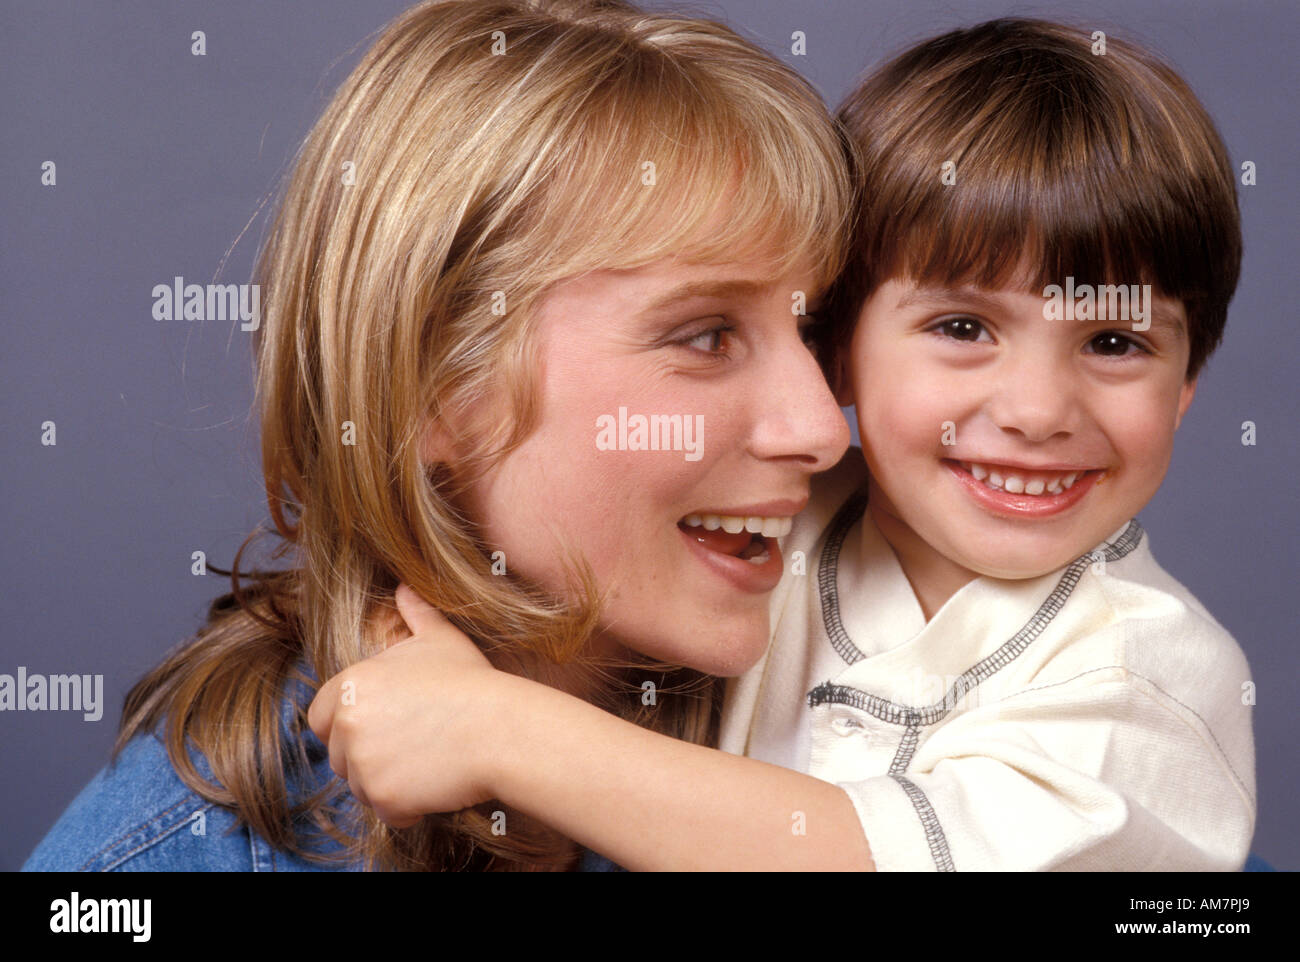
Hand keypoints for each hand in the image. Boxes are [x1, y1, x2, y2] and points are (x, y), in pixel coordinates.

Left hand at [307, 582, 505, 827]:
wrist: (502, 728)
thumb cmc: (473, 683)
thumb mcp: (442, 640)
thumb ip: (415, 614)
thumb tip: (404, 587)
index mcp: (352, 683)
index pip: (320, 717)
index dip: (348, 726)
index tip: (384, 727)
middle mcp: (348, 723)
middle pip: (339, 756)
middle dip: (371, 757)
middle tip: (416, 744)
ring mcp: (363, 762)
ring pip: (361, 786)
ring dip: (389, 782)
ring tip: (429, 761)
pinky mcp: (383, 796)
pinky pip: (385, 811)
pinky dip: (408, 807)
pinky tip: (437, 781)